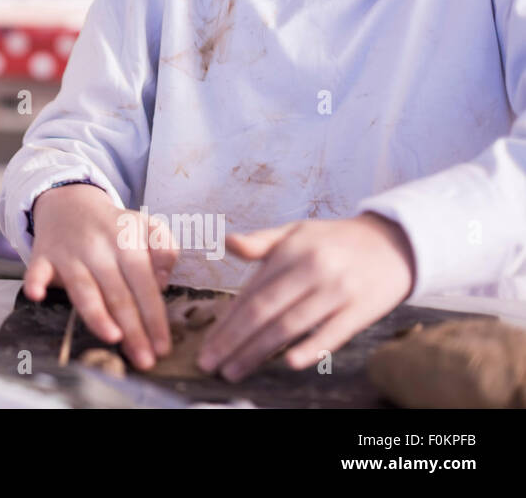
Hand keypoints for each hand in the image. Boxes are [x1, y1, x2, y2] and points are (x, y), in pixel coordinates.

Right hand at [25, 183, 178, 369]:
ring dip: (97, 313)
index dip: (154, 317)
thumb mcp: (147, 226)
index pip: (144, 284)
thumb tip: (162, 282)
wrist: (69, 201)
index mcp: (128, 242)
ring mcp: (69, 253)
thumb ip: (165, 249)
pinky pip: (37, 270)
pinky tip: (36, 295)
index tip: (163, 347)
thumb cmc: (114, 225)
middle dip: (133, 329)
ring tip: (113, 337)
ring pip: (84, 288)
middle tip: (144, 360)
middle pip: (117, 293)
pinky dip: (35, 281)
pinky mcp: (43, 256)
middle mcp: (99, 248)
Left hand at [197, 213, 415, 381]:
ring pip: (291, 325)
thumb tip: (228, 243)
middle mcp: (312, 270)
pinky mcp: (363, 309)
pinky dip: (312, 348)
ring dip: (258, 351)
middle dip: (233, 341)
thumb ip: (261, 242)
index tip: (207, 345)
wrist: (395, 243)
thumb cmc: (335, 241)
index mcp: (291, 252)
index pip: (251, 293)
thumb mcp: (296, 231)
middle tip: (210, 364)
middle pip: (265, 311)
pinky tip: (288, 363)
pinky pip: (334, 332)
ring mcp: (338, 290)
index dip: (226, 322)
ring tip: (234, 370)